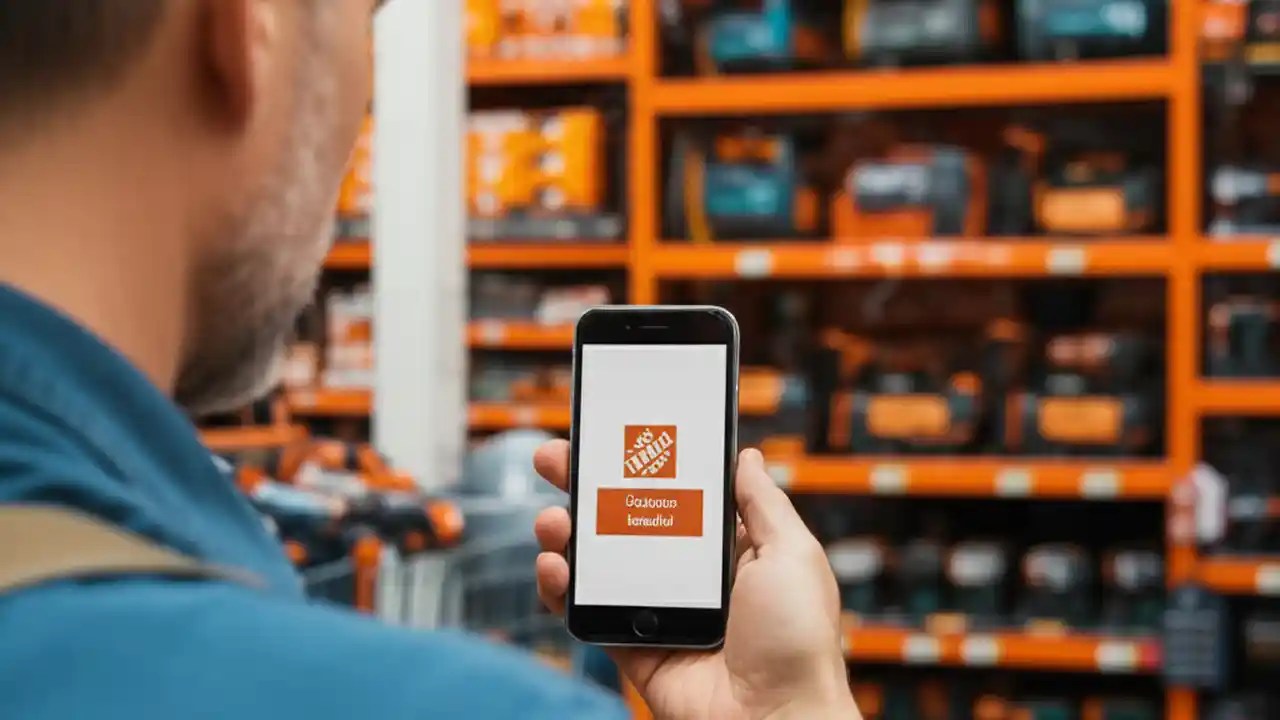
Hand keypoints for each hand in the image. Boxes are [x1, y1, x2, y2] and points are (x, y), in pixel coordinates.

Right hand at [532, 441, 860, 719]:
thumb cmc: (797, 641)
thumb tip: (747, 456)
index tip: (610, 435)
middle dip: (585, 486)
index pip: (675, 495)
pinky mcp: (632, 647)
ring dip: (566, 533)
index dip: (640, 465)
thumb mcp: (791, 554)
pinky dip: (561, 588)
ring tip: (553, 520)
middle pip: (625, 520)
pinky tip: (555, 567)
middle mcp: (689, 577)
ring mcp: (656, 611)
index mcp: (729, 551)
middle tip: (554, 458)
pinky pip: (587, 611)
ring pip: (597, 562)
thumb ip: (762, 503)